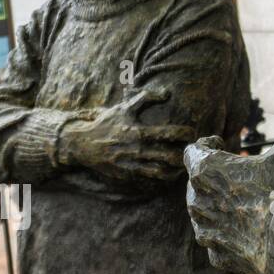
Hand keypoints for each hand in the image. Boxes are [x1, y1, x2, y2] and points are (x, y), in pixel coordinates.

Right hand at [59, 86, 194, 181]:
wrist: (81, 144)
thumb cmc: (106, 123)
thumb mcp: (124, 108)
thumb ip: (146, 98)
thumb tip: (168, 93)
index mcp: (139, 132)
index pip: (170, 133)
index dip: (186, 133)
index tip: (192, 133)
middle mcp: (137, 150)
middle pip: (170, 156)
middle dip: (184, 154)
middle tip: (191, 151)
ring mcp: (131, 164)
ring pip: (161, 172)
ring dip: (176, 170)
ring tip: (183, 165)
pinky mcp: (126, 175)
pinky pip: (148, 180)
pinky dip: (161, 178)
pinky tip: (168, 173)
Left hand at [184, 123, 273, 273]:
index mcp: (207, 171)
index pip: (193, 151)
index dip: (206, 145)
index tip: (218, 143)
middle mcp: (198, 201)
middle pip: (197, 184)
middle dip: (214, 178)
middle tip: (236, 175)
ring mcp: (206, 232)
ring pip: (205, 215)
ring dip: (219, 208)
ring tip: (240, 204)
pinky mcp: (218, 256)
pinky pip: (218, 243)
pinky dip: (230, 236)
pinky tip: (247, 232)